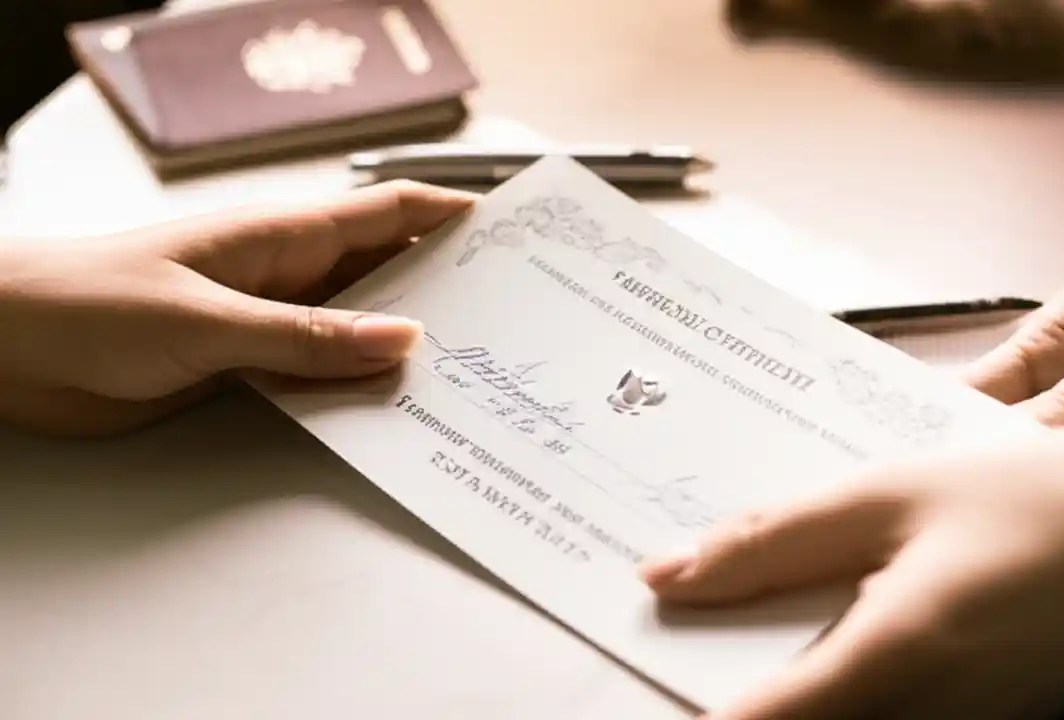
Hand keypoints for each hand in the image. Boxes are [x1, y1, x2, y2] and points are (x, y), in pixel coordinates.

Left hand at [0, 181, 471, 435]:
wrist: (9, 347)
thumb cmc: (88, 302)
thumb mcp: (207, 321)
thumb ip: (306, 336)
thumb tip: (401, 339)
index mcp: (281, 235)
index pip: (390, 211)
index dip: (454, 214)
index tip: (514, 232)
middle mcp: (286, 273)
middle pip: (387, 271)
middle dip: (447, 288)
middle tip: (510, 318)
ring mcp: (269, 318)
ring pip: (359, 327)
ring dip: (404, 346)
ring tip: (467, 371)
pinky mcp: (248, 364)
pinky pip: (321, 371)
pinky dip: (357, 386)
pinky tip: (390, 407)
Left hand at [641, 395, 1063, 718]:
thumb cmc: (1055, 500)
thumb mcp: (891, 494)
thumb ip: (770, 541)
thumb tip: (669, 576)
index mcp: (893, 664)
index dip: (689, 713)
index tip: (631, 688)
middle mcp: (927, 719)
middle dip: (733, 683)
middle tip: (688, 614)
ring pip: (838, 717)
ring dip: (785, 676)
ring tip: (752, 600)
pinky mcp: (984, 716)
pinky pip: (886, 706)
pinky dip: (841, 671)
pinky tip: (839, 608)